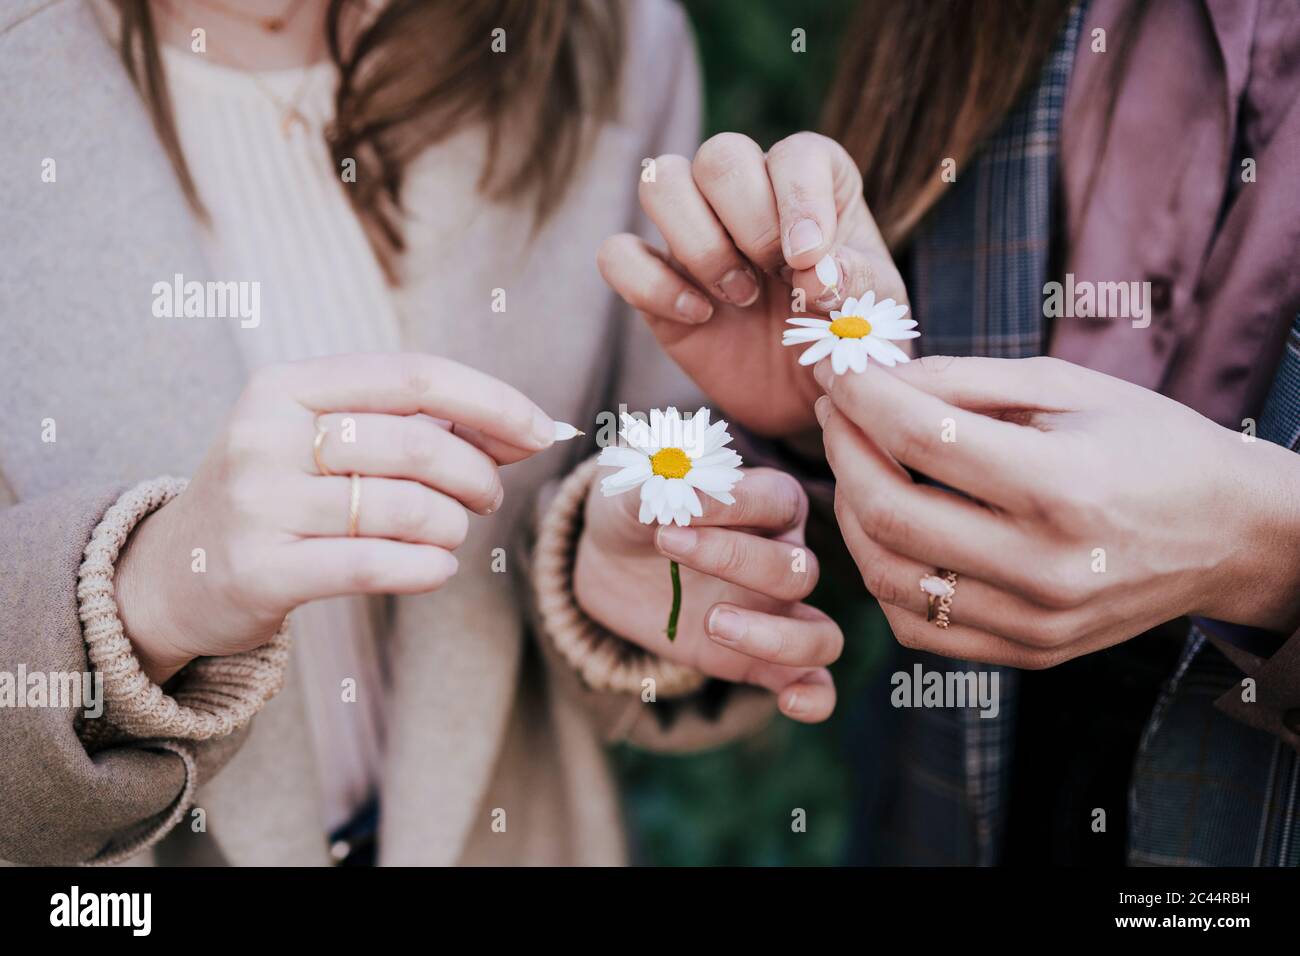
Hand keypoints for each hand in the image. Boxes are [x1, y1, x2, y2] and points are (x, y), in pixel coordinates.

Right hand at [114, 353, 557, 682]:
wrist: (177, 573)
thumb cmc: (280, 494)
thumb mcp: (323, 437)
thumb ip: (413, 424)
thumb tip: (529, 428)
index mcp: (285, 386)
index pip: (413, 376)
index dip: (492, 401)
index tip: (543, 429)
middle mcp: (265, 436)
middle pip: (417, 446)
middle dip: (477, 474)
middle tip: (487, 497)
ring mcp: (258, 504)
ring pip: (405, 509)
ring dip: (452, 526)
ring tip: (450, 532)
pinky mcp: (261, 571)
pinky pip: (376, 565)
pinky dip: (428, 567)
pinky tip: (436, 566)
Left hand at [574, 467, 840, 721]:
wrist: (610, 558)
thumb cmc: (634, 504)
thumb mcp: (632, 480)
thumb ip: (657, 481)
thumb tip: (683, 486)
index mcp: (769, 502)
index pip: (778, 500)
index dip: (734, 505)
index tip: (673, 512)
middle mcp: (785, 556)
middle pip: (797, 568)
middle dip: (734, 561)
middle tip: (666, 546)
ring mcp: (776, 612)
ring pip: (820, 634)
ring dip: (776, 637)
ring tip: (712, 623)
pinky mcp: (756, 660)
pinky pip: (812, 682)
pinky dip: (814, 698)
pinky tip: (789, 704)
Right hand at [598, 131, 906, 437]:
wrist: (807, 395)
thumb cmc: (845, 334)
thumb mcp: (873, 309)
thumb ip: (854, 280)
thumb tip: (815, 270)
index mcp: (811, 181)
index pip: (794, 154)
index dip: (798, 201)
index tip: (807, 261)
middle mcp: (747, 192)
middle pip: (720, 156)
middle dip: (749, 221)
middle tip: (776, 278)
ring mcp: (694, 231)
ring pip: (660, 182)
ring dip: (700, 243)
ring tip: (739, 295)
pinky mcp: (655, 278)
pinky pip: (618, 255)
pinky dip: (651, 285)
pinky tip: (699, 317)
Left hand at [816, 354, 1299, 668]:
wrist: (1229, 533)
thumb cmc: (1149, 444)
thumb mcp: (1067, 388)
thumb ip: (962, 382)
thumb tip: (871, 380)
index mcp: (1063, 487)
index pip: (923, 438)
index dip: (863, 398)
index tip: (838, 372)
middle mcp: (1046, 567)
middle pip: (890, 514)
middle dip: (843, 453)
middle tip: (836, 415)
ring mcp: (1035, 622)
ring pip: (889, 578)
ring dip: (852, 515)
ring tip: (857, 465)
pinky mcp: (1028, 653)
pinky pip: (917, 625)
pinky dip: (885, 573)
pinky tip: (890, 527)